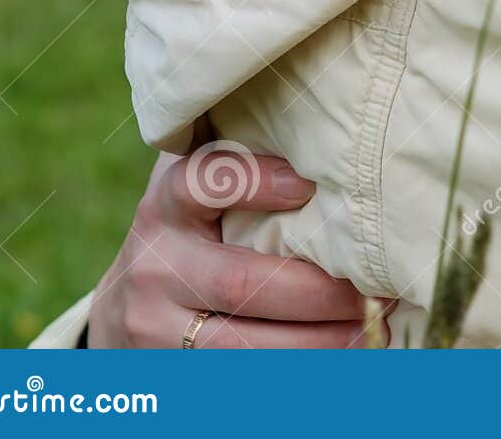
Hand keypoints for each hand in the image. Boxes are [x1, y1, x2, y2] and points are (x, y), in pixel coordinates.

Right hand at [87, 145, 393, 347]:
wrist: (124, 311)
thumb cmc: (193, 229)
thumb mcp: (201, 186)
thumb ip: (244, 155)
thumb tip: (334, 118)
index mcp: (167, 204)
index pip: (200, 183)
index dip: (252, 181)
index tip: (307, 184)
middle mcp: (153, 265)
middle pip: (240, 282)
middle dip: (317, 291)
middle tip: (377, 289)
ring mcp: (154, 327)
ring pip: (240, 346)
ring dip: (316, 344)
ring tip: (374, 332)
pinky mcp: (167, 375)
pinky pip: (236, 381)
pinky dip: (294, 376)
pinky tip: (341, 365)